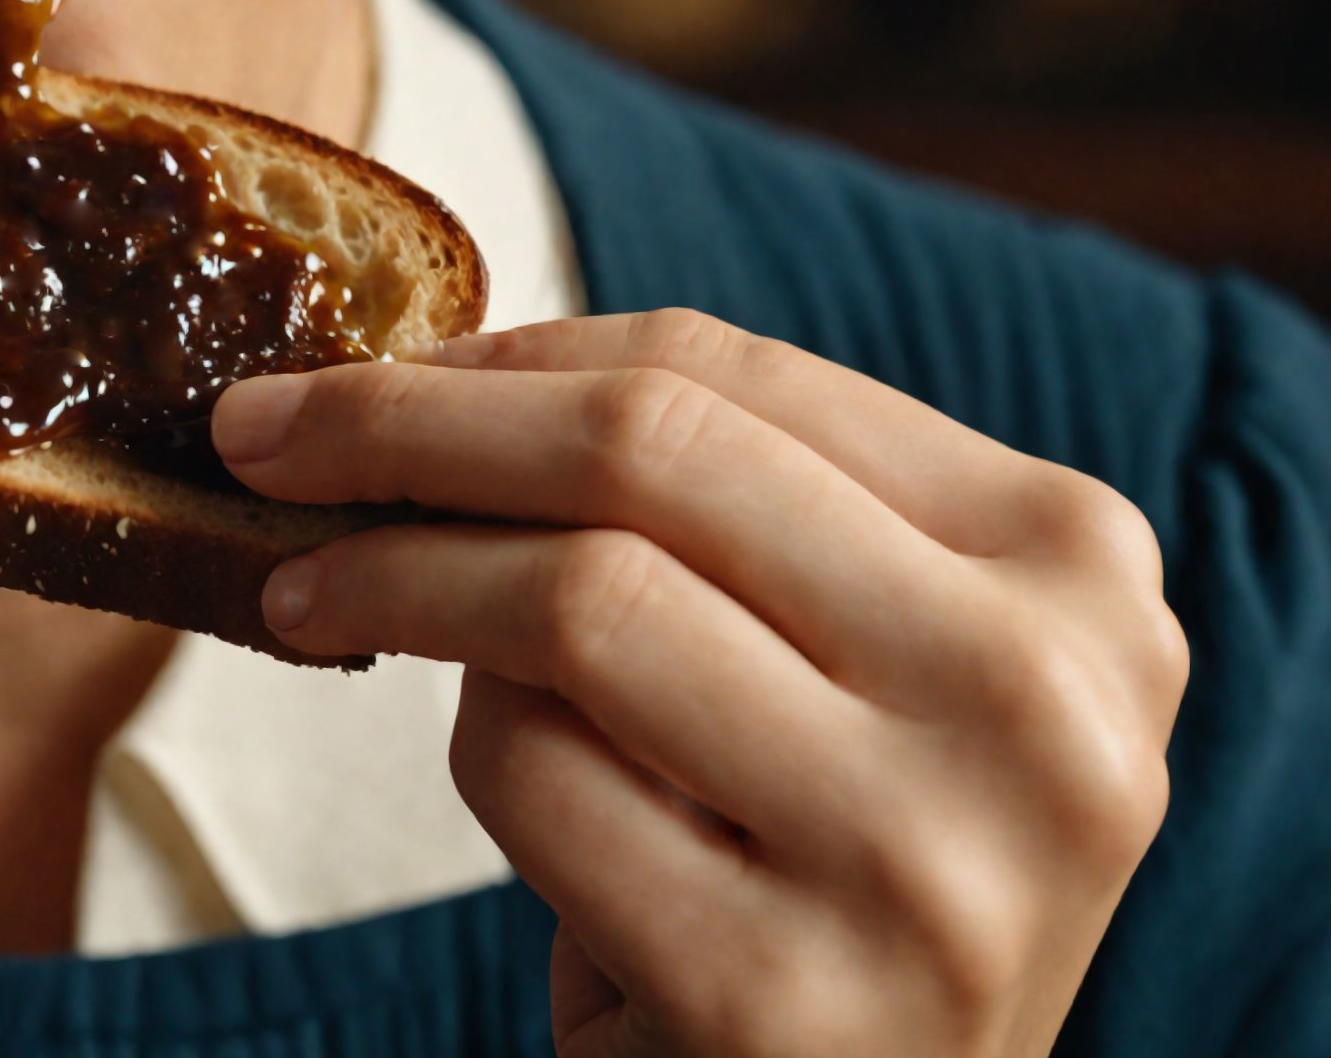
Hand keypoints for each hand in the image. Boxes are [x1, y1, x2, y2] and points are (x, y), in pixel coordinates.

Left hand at [213, 310, 1187, 1057]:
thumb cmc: (815, 847)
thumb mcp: (838, 645)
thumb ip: (714, 498)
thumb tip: (423, 357)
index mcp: (1076, 573)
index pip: (731, 372)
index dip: (517, 347)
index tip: (369, 356)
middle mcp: (1047, 712)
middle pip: (644, 451)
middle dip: (407, 417)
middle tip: (262, 428)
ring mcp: (932, 867)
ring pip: (574, 592)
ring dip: (391, 571)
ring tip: (303, 586)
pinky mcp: (790, 1007)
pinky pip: (537, 773)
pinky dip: (474, 747)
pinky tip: (491, 776)